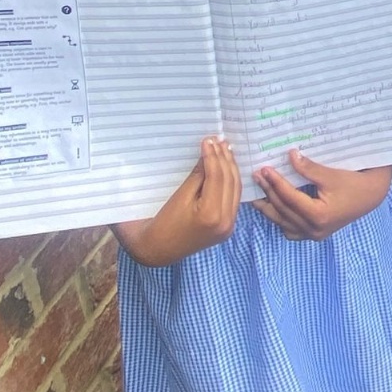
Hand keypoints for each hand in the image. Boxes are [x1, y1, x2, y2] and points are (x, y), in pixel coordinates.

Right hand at [113, 136, 241, 266]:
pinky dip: (231, 182)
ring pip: (236, 189)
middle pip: (230, 181)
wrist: (155, 251)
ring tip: (224, 149)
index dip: (213, 156)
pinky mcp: (227, 228)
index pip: (217, 176)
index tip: (208, 140)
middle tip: (218, 140)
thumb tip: (209, 153)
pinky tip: (227, 168)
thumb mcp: (180, 196)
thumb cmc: (161, 223)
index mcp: (211, 214)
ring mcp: (229, 226)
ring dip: (231, 167)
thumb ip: (198, 175)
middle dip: (225, 158)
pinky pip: (233, 199)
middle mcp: (225, 221)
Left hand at [252, 152, 391, 240]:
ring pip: (284, 224)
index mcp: (318, 216)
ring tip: (257, 195)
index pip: (289, 198)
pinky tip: (275, 208)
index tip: (264, 169)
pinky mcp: (315, 234)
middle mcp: (314, 230)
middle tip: (257, 176)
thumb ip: (308, 168)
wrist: (371, 196)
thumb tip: (289, 155)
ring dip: (270, 209)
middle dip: (269, 192)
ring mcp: (314, 235)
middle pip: (284, 211)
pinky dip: (281, 219)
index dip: (276, 183)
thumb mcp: (330, 174)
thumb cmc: (353, 183)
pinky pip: (292, 230)